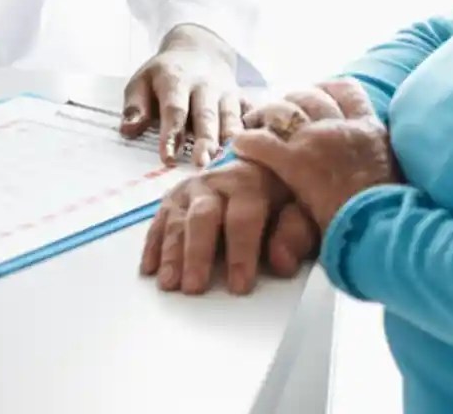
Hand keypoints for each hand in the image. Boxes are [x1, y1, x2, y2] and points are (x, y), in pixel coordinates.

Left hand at [122, 24, 244, 165]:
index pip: (174, 109)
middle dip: (204, 140)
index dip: (171, 134)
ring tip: (228, 164)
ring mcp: (227, 91)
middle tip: (201, 164)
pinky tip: (258, 150)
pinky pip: (253, 114)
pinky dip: (256, 131)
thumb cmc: (164, 74)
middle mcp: (205, 85)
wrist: (199, 48)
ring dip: (229, 141)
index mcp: (176, 80)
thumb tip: (128, 130)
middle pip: (206, 115)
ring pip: (231, 118)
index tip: (167, 158)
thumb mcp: (141, 81)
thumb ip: (134, 106)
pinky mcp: (243, 98)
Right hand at [140, 159, 318, 294]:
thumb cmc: (283, 194)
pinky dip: (153, 246)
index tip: (239, 286)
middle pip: (203, 217)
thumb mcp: (302, 209)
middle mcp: (215, 181)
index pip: (244, 218)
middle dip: (197, 254)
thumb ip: (296, 234)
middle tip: (194, 287)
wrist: (263, 164)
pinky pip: (159, 222)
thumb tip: (281, 263)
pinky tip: (150, 268)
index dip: (241, 253)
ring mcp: (190, 189)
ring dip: (171, 254)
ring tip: (168, 284)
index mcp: (250, 181)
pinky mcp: (173, 199)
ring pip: (177, 220)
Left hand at [232, 80, 399, 231]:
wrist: (384, 227)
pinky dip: (247, 141)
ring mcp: (317, 141)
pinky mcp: (295, 161)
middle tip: (275, 113)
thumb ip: (373, 156)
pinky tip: (239, 147)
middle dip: (289, 101)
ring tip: (253, 124)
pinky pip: (262, 141)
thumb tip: (364, 158)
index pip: (346, 90)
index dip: (324, 88)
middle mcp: (342, 127)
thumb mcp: (392, 172)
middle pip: (309, 96)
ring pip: (283, 110)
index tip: (313, 93)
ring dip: (264, 115)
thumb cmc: (389, 211)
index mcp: (368, 130)